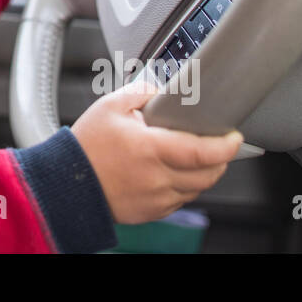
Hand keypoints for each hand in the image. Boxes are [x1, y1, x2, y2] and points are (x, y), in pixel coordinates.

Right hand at [71, 81, 242, 224]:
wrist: (66, 182)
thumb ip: (142, 92)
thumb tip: (164, 89)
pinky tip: (173, 172)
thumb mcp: (110, 106)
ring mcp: (156, 198)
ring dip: (204, 174)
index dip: (225, 146)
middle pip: (208, 174)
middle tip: (219, 145)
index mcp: (149, 149)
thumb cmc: (86, 145)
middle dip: (220, 159)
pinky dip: (185, 187)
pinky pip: (181, 201)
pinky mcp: (152, 211)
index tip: (235, 137)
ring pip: (197, 189)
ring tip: (195, 157)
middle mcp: (156, 178)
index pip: (201, 152)